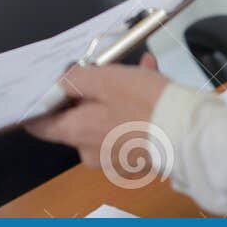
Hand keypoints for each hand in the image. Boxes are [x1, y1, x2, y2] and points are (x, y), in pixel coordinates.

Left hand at [24, 56, 168, 169]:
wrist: (188, 134)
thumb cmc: (142, 104)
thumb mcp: (105, 79)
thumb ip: (74, 80)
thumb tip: (57, 83)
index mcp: (76, 133)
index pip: (40, 125)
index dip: (38, 105)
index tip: (42, 87)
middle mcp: (89, 152)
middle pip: (77, 118)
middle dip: (90, 91)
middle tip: (105, 68)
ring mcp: (113, 158)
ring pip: (106, 119)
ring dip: (118, 94)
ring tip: (140, 68)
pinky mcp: (136, 159)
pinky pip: (127, 127)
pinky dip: (134, 107)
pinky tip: (152, 79)